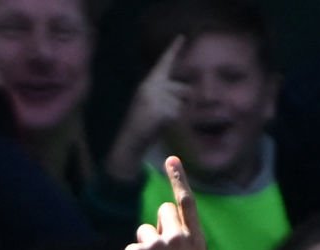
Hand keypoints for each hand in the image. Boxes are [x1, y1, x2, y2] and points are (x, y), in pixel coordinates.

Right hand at [106, 37, 188, 180]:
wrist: (129, 141)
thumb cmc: (143, 126)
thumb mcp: (153, 105)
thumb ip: (167, 95)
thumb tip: (190, 93)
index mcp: (148, 83)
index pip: (163, 64)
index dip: (173, 50)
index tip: (182, 37)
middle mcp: (151, 86)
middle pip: (183, 89)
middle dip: (183, 103)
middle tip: (164, 116)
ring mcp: (155, 97)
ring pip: (182, 104)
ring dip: (177, 116)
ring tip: (160, 122)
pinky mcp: (160, 109)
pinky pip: (178, 114)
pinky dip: (174, 123)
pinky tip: (160, 126)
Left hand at [125, 156, 207, 249]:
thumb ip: (181, 244)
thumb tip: (157, 226)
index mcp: (197, 242)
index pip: (187, 202)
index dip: (179, 178)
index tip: (171, 159)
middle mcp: (180, 238)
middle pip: (163, 211)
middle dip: (159, 224)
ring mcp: (158, 245)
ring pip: (144, 232)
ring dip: (145, 248)